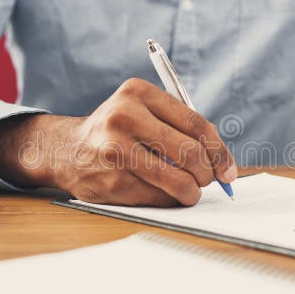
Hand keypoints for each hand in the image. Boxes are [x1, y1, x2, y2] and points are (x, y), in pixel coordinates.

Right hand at [0, 78, 237, 205]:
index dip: (219, 150)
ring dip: (192, 192)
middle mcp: (124, 117)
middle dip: (207, 173)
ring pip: (177, 180)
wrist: (66, 150)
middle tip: (209, 180)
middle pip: (189, 152)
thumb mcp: (143, 111)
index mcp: (138, 93)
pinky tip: (164, 195)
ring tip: (190, 192)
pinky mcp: (111, 181)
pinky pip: (157, 197)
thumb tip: (222, 162)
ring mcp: (115, 150)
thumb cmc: (118, 131)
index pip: (195, 124)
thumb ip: (180, 126)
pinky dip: (169, 200)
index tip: (228, 168)